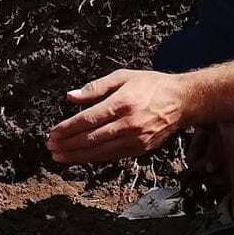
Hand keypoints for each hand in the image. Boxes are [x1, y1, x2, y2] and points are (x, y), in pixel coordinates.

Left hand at [46, 68, 192, 164]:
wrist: (182, 101)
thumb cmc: (151, 85)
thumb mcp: (123, 76)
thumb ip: (95, 87)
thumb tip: (70, 97)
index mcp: (122, 103)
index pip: (87, 120)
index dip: (67, 128)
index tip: (52, 133)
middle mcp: (128, 124)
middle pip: (90, 139)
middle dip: (67, 144)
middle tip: (50, 147)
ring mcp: (135, 139)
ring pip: (99, 152)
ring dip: (77, 155)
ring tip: (59, 156)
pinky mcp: (140, 149)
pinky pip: (112, 156)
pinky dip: (94, 158)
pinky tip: (81, 158)